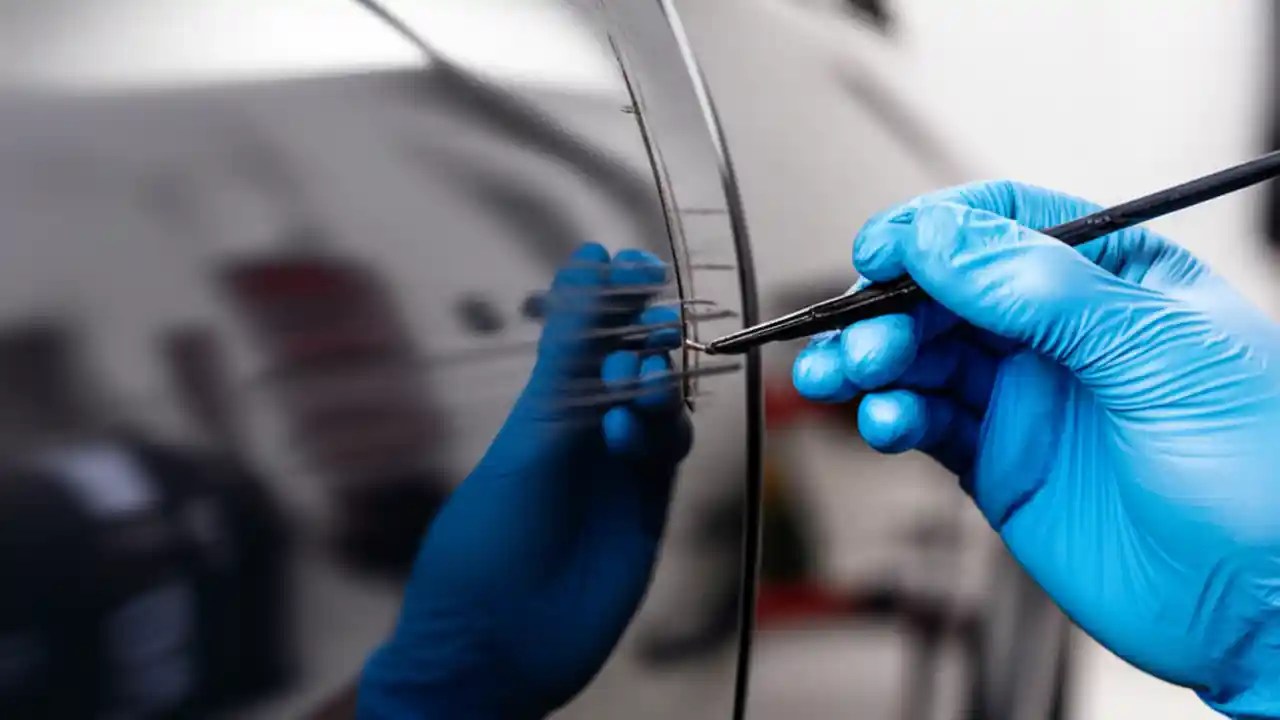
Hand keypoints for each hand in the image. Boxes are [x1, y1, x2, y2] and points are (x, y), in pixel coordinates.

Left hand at [358, 243, 690, 718]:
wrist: (497, 649)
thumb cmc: (486, 545)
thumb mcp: (526, 443)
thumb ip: (566, 364)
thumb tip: (585, 266)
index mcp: (539, 414)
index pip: (579, 339)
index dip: (601, 298)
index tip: (620, 261)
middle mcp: (580, 435)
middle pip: (629, 364)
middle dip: (640, 332)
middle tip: (648, 314)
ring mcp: (616, 472)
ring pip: (658, 404)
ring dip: (655, 382)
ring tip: (637, 381)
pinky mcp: (645, 508)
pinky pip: (667, 452)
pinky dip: (662, 431)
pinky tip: (634, 433)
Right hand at [791, 181, 1279, 717]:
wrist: (1264, 606)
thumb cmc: (1261, 473)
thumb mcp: (1156, 352)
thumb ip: (1041, 289)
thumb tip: (941, 237)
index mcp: (1112, 277)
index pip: (1004, 222)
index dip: (934, 231)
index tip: (882, 251)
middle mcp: (1061, 332)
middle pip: (944, 292)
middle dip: (888, 307)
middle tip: (863, 340)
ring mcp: (1027, 397)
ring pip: (922, 357)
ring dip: (873, 362)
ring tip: (847, 378)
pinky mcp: (999, 462)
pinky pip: (927, 423)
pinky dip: (893, 418)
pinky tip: (886, 422)